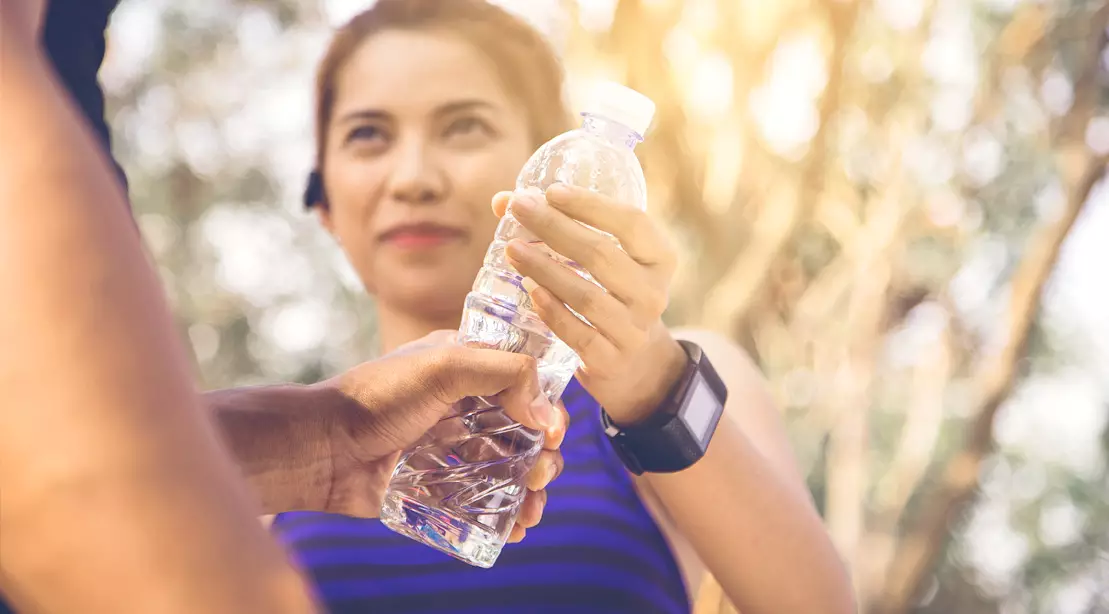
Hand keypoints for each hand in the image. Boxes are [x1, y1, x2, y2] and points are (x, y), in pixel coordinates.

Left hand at [319, 331, 566, 541]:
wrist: (321, 450)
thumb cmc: (377, 398)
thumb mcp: (444, 365)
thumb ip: (504, 373)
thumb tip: (546, 416)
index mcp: (467, 366)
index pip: (526, 381)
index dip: (548, 406)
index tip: (553, 431)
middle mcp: (463, 405)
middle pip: (525, 430)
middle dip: (544, 455)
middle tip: (541, 474)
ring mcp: (450, 447)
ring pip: (508, 468)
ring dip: (531, 489)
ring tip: (532, 510)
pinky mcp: (436, 485)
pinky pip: (480, 500)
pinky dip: (504, 515)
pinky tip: (515, 528)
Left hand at [493, 186, 688, 425]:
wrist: (634, 363)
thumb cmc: (613, 294)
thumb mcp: (608, 261)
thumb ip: (566, 226)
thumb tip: (504, 200)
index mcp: (660, 258)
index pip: (632, 222)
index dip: (591, 204)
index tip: (552, 191)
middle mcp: (654, 293)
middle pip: (601, 254)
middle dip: (555, 228)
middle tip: (519, 209)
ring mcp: (634, 330)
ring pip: (585, 294)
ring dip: (544, 268)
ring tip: (512, 249)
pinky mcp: (611, 361)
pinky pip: (577, 333)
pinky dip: (552, 310)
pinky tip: (530, 290)